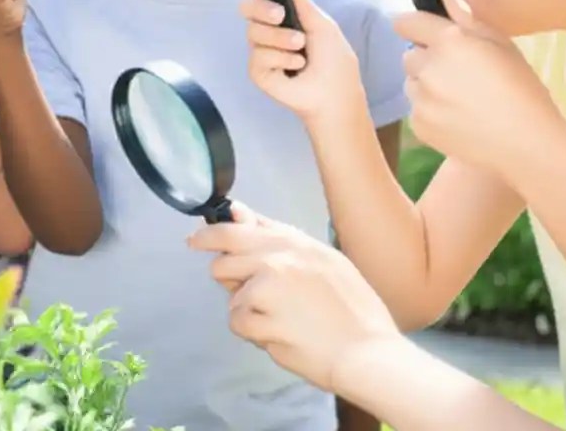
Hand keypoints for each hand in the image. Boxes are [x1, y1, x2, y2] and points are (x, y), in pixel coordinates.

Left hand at [188, 205, 399, 392]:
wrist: (368, 353)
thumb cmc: (353, 310)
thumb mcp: (325, 261)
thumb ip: (278, 237)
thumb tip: (238, 213)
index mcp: (296, 243)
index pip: (237, 229)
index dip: (211, 235)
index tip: (196, 239)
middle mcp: (278, 260)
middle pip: (222, 264)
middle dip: (231, 282)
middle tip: (259, 298)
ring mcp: (268, 290)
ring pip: (231, 299)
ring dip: (249, 312)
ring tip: (284, 320)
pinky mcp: (263, 320)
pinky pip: (239, 325)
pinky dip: (255, 334)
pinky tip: (283, 336)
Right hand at [241, 0, 362, 119]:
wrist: (335, 91)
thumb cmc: (333, 58)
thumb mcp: (320, 22)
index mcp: (282, 15)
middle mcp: (267, 30)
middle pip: (247, 7)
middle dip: (261, 7)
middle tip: (279, 15)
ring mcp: (260, 51)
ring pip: (254, 32)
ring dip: (281, 38)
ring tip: (301, 50)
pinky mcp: (257, 71)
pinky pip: (258, 56)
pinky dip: (280, 58)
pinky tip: (294, 67)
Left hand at [396, 0, 565, 181]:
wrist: (527, 141)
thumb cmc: (521, 86)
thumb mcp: (499, 43)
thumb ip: (463, 15)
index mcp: (449, 41)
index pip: (405, 22)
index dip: (413, 26)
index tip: (424, 33)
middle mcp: (428, 68)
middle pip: (409, 54)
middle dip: (427, 59)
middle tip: (458, 72)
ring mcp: (420, 99)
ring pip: (411, 82)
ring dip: (427, 85)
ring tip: (461, 98)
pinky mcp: (417, 125)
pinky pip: (415, 108)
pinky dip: (430, 110)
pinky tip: (458, 117)